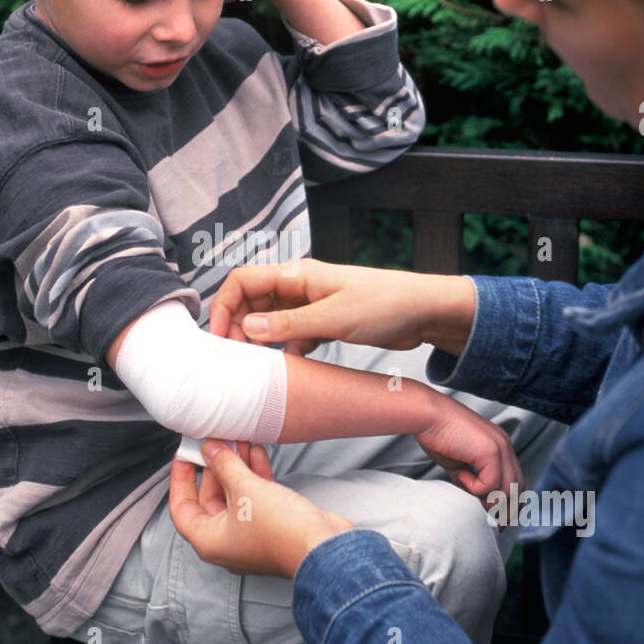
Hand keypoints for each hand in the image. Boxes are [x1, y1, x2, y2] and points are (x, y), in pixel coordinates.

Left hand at [169, 440, 354, 577]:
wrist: (323, 547)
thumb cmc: (280, 530)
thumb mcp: (245, 489)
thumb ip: (224, 465)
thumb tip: (210, 448)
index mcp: (209, 540)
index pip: (182, 507)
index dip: (181, 478)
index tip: (185, 454)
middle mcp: (226, 541)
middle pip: (210, 498)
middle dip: (215, 467)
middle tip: (218, 441)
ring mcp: (249, 534)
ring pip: (235, 495)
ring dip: (237, 468)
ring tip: (240, 441)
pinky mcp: (271, 527)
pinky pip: (256, 498)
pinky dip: (255, 476)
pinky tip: (258, 454)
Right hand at [209, 257, 475, 358]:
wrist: (425, 312)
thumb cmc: (386, 304)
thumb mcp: (333, 317)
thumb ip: (288, 324)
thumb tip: (246, 329)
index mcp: (297, 275)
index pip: (243, 281)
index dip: (224, 306)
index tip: (218, 338)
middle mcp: (298, 287)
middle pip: (251, 303)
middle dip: (236, 328)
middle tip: (232, 359)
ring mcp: (310, 305)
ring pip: (269, 322)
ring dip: (258, 342)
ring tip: (253, 368)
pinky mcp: (323, 323)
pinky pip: (291, 337)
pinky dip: (284, 351)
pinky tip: (287, 368)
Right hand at [414, 394, 524, 509]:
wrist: (427, 415)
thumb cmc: (437, 434)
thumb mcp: (457, 463)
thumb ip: (469, 479)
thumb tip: (476, 497)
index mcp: (499, 445)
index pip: (516, 479)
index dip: (510, 501)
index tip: (499, 519)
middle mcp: (504, 445)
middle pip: (518, 486)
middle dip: (508, 509)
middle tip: (495, 524)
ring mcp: (500, 447)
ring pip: (507, 488)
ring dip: (489, 499)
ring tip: (471, 495)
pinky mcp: (491, 451)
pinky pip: (490, 483)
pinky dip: (476, 487)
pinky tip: (462, 475)